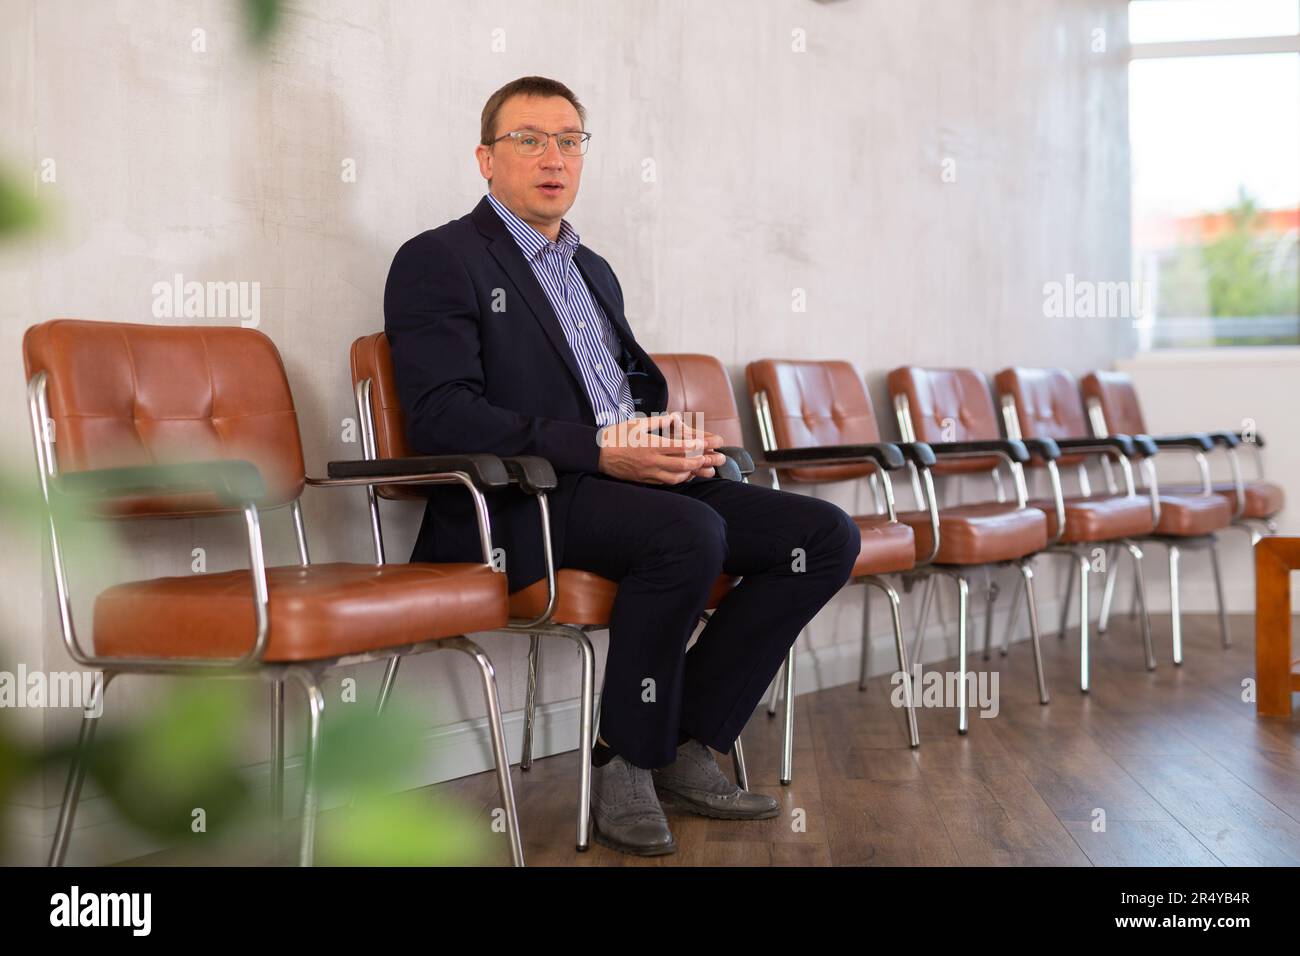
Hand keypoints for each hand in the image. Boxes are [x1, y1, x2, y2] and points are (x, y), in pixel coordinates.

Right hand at [597, 412, 727, 483]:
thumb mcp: (637, 423)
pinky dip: (677, 479)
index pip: (678, 447)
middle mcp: (651, 461)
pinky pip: (665, 482)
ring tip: (699, 469)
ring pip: (675, 477)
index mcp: (650, 445)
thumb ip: (657, 421)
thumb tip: (673, 417)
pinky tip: (683, 475)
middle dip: (698, 462)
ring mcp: (648, 472)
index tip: (705, 444)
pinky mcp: (644, 479)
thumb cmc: (617, 436)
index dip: (694, 446)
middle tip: (709, 460)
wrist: (598, 454)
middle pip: (681, 465)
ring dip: (689, 474)